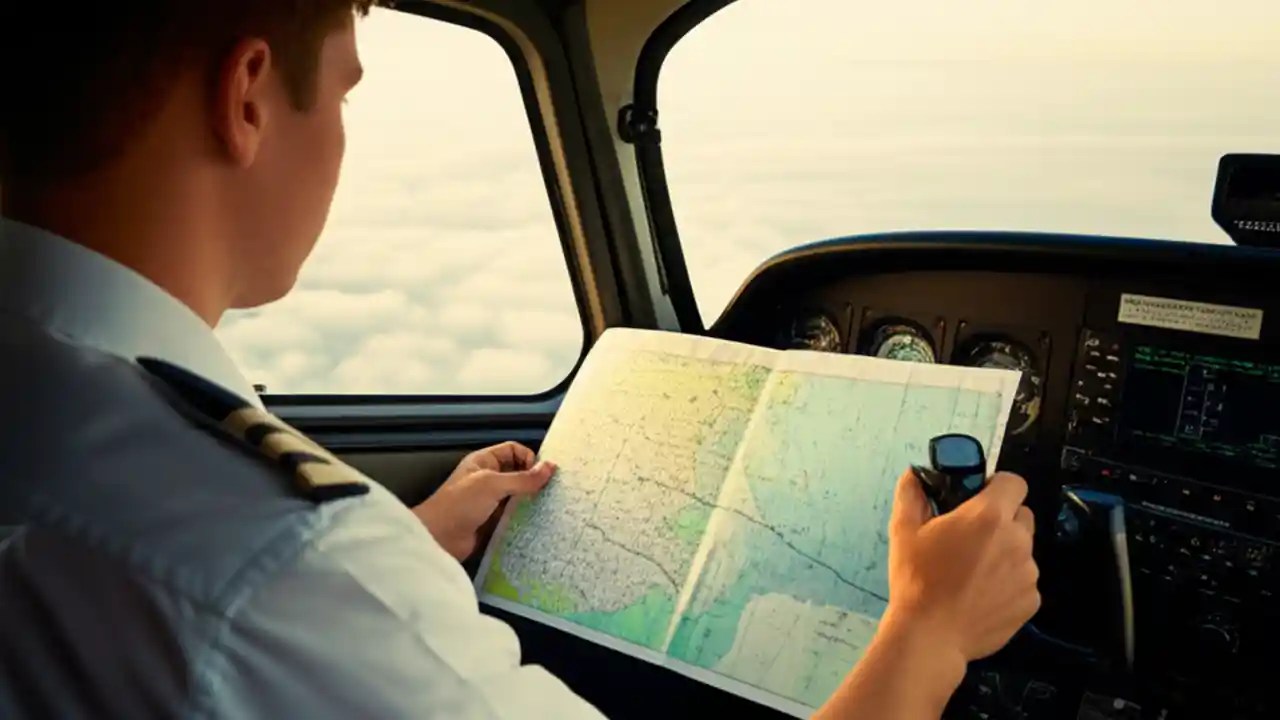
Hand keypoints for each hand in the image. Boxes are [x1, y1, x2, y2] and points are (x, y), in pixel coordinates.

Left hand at [413, 441, 555, 561]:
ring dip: (530, 500)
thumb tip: (549, 468)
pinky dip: (524, 517)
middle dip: (533, 480)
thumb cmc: (459, 504)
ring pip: (517, 496)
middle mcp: (487, 478)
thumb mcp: (492, 485)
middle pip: (518, 473)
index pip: (513, 450)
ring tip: (546, 507)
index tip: (541, 473)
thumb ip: (522, 478)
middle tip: (550, 491)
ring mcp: (490, 501)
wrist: (438, 539)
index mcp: (484, 461)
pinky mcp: (492, 521)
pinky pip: (513, 515)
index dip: (528, 458)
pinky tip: (536, 522)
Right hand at [881, 467, 1039, 665]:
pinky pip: (1023, 582)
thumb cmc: (916, 579)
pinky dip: (1008, 584)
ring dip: (1005, 554)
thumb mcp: (903, 531)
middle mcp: (1017, 540)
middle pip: (1022, 515)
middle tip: (972, 538)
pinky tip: (981, 597)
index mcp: (989, 516)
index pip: (1014, 482)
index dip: (997, 487)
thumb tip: (914, 474)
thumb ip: (911, 494)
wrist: (930, 636)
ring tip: (973, 574)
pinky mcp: (1031, 601)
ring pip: (1023, 551)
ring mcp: (1029, 573)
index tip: (978, 500)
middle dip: (1003, 520)